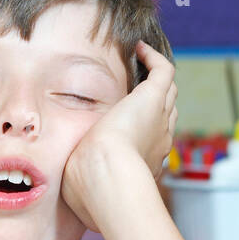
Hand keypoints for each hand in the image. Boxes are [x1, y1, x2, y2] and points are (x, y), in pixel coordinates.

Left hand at [63, 41, 177, 231]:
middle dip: (157, 105)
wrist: (105, 177)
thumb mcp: (83, 189)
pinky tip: (139, 49)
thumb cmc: (92, 191)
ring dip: (157, 80)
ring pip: (168, 93)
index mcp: (144, 161)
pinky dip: (154, 59)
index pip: (150, 142)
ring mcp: (158, 118)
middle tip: (140, 92)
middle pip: (166, 114)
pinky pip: (163, 71)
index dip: (144, 133)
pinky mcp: (151, 98)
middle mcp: (158, 139)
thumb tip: (70, 187)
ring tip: (143, 66)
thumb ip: (80, 185)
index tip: (129, 128)